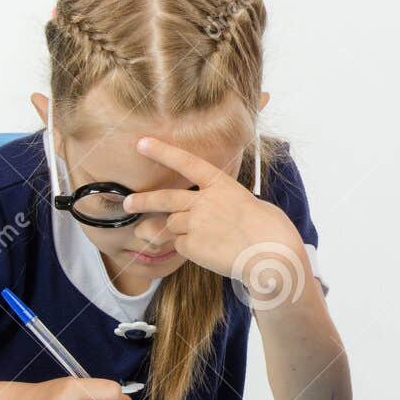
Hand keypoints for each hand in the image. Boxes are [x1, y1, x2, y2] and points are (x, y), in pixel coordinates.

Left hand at [125, 137, 309, 304]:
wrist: (272, 256)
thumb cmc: (272, 231)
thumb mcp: (251, 204)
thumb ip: (225, 203)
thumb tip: (214, 211)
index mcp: (222, 185)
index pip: (187, 163)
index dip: (163, 152)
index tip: (142, 143)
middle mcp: (204, 201)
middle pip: (165, 198)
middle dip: (142, 200)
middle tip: (128, 203)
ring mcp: (196, 223)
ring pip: (172, 225)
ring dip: (174, 231)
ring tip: (182, 237)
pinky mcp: (192, 246)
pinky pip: (180, 245)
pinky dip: (187, 248)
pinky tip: (206, 251)